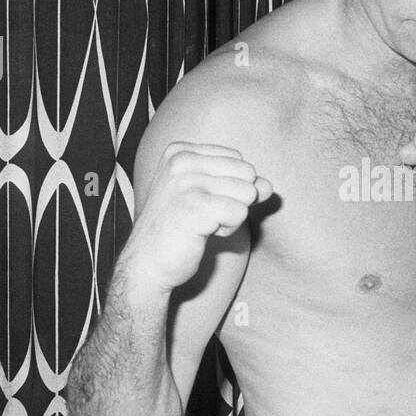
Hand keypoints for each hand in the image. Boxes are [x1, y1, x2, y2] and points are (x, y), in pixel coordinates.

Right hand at [126, 142, 272, 290]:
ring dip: (231, 216)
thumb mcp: (210, 197)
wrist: (147, 263)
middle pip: (247, 173)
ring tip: (200, 224)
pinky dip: (228, 228)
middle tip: (202, 216)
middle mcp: (182, 161)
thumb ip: (241, 185)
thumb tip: (268, 186)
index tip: (200, 203)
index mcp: (181, 151)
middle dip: (235, 200)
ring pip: (247, 192)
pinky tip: (202, 233)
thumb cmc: (178, 229)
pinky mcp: (195, 206)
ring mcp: (186, 182)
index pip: (238, 160)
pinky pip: (240, 212)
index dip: (230, 187)